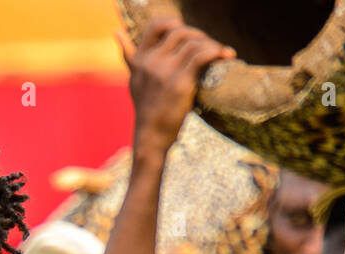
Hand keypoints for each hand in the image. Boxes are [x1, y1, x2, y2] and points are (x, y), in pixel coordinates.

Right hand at [120, 16, 234, 154]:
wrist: (150, 138)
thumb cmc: (146, 110)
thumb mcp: (134, 80)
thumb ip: (130, 56)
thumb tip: (117, 32)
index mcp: (140, 60)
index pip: (157, 26)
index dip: (175, 23)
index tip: (187, 35)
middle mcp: (150, 63)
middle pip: (181, 32)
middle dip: (199, 36)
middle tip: (209, 48)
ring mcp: (164, 72)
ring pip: (194, 43)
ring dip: (212, 44)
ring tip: (221, 54)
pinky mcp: (180, 83)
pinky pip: (202, 56)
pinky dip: (217, 51)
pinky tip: (227, 55)